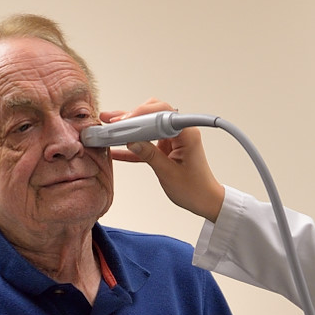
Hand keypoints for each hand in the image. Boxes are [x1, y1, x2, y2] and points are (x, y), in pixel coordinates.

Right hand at [103, 100, 225, 220]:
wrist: (205, 200)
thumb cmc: (195, 189)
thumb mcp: (168, 173)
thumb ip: (150, 155)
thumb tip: (131, 142)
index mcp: (186, 134)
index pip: (162, 113)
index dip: (141, 115)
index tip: (124, 122)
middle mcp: (180, 132)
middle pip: (153, 114)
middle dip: (132, 117)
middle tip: (112, 122)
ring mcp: (172, 139)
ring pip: (147, 126)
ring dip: (129, 128)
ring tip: (109, 127)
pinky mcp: (166, 148)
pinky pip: (147, 142)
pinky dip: (133, 145)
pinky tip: (115, 149)